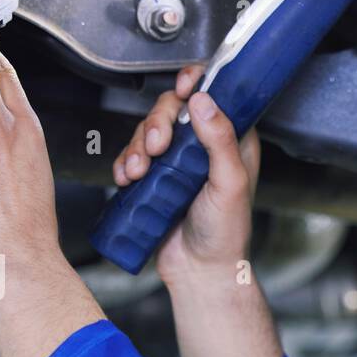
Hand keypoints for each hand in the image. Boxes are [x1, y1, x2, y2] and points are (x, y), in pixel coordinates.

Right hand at [112, 65, 260, 283]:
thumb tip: (205, 100)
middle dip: (158, 121)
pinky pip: (133, 156)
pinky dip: (125, 162)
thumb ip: (221, 141)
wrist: (200, 272)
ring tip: (139, 171)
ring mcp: (177, 162)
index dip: (197, 83)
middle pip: (173, 108)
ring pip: (149, 130)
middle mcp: (203, 146)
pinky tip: (127, 178)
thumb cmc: (226, 234)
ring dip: (138, 145)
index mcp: (231, 141)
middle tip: (158, 146)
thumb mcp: (231, 184)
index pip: (214, 96)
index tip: (184, 86)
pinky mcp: (154, 179)